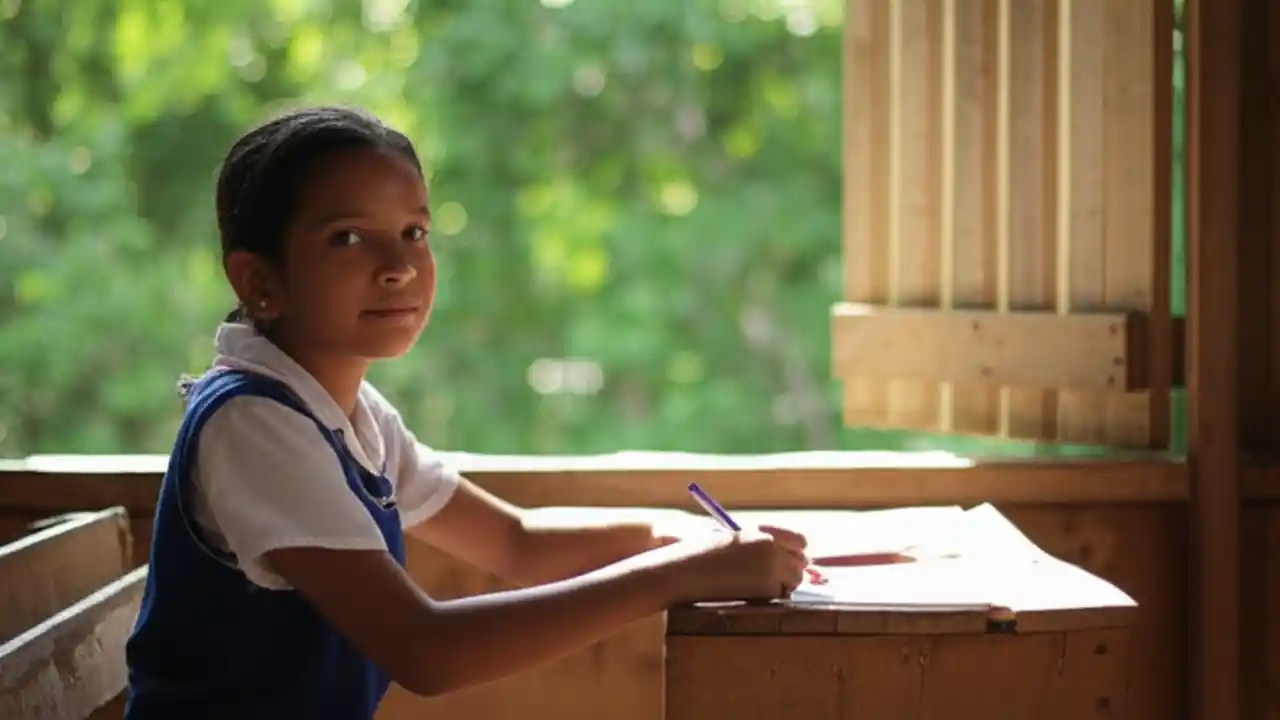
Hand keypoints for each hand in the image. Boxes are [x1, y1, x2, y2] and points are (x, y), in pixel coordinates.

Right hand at [647, 528, 807, 603]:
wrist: (682, 571)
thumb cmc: (699, 553)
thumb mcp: (731, 539)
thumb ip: (757, 543)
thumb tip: (782, 555)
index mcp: (761, 531)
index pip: (798, 540)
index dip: (796, 551)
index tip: (790, 558)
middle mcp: (770, 547)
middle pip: (801, 561)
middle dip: (791, 569)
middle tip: (775, 577)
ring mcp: (770, 568)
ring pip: (794, 580)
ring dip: (784, 584)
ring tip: (759, 585)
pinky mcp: (766, 589)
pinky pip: (781, 594)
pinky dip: (772, 596)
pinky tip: (751, 593)